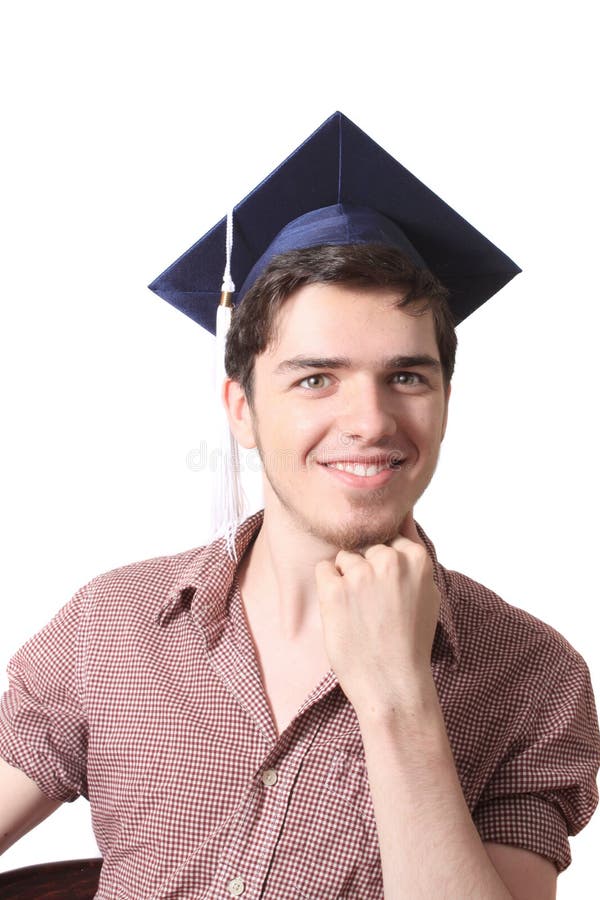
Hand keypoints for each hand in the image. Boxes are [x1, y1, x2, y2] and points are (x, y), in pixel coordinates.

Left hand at [315, 511, 440, 719]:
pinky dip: (327, 588)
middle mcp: (389, 560)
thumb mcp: (427, 593)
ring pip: (344, 558)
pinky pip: (323, 570)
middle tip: (375, 607)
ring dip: (346, 579)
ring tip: (360, 612)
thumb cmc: (410, 642)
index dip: (386, 566)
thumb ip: (414, 554)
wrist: (393, 684)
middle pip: (365, 547)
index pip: (391, 538)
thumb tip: (404, 515)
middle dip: (366, 570)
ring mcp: (361, 574)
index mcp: (416, 558)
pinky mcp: (334, 590)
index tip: (389, 592)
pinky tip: (343, 613)